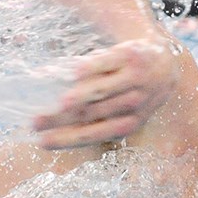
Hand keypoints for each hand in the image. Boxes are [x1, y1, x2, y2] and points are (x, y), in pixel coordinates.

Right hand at [32, 36, 180, 148]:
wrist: (163, 59)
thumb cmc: (133, 91)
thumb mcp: (123, 111)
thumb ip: (95, 120)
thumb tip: (55, 133)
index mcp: (130, 123)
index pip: (94, 134)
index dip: (67, 139)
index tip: (41, 142)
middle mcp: (135, 103)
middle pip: (92, 114)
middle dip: (62, 120)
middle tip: (34, 122)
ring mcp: (136, 79)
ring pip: (102, 91)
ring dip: (80, 97)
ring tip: (58, 104)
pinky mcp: (132, 55)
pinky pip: (109, 62)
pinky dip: (91, 67)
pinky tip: (74, 72)